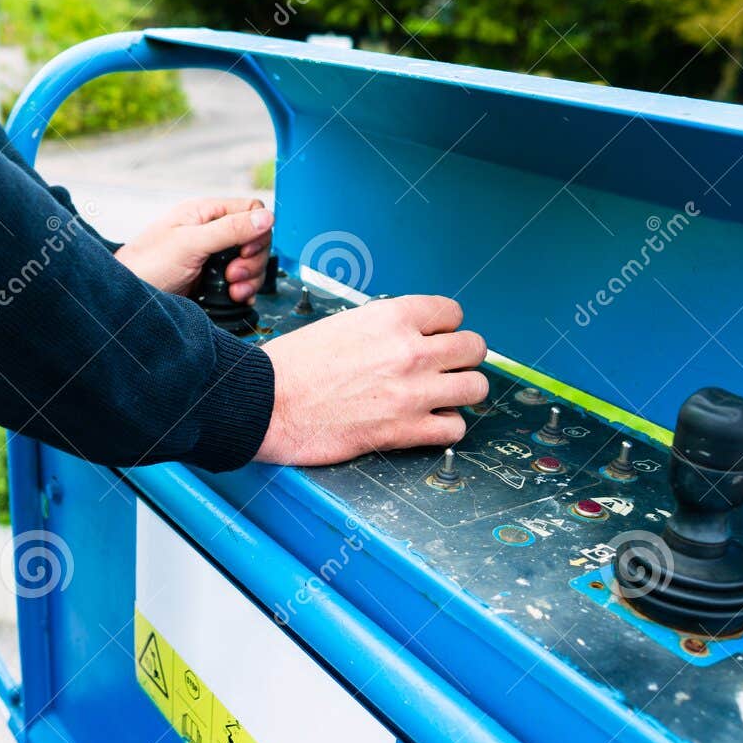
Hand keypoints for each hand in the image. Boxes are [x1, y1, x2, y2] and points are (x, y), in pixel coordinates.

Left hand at [114, 197, 272, 299]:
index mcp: (204, 213)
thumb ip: (230, 229)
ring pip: (250, 261)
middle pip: (255, 238)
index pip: (250, 210)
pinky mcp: (210, 279)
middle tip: (233, 275)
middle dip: (252, 259)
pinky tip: (235, 298)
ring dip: (249, 278)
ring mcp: (212, 256)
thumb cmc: (148, 265)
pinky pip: (240, 281)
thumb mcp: (191, 243)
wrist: (127, 299)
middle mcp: (210, 232)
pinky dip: (243, 290)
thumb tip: (267, 217)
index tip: (245, 251)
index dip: (257, 230)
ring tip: (232, 291)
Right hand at [255, 296, 487, 465]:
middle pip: (474, 347)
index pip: (453, 312)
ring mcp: (412, 392)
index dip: (445, 327)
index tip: (436, 339)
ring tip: (444, 396)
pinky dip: (446, 427)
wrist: (267, 403)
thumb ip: (383, 328)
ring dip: (461, 392)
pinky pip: (455, 429)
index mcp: (393, 317)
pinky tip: (429, 423)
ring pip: (475, 387)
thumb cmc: (292, 366)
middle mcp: (410, 351)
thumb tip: (406, 336)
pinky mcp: (405, 430)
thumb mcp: (343, 324)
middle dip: (462, 357)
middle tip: (446, 367)